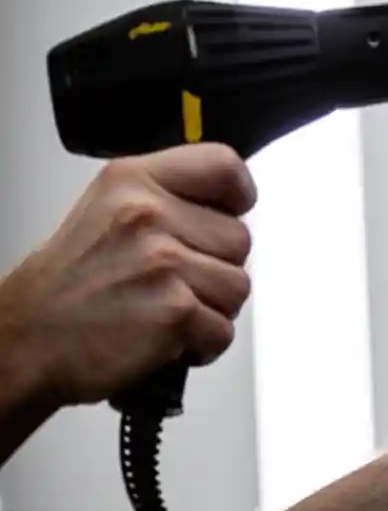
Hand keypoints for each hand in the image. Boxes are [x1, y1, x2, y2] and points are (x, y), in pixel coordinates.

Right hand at [0, 144, 255, 406]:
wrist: (25, 344)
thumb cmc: (66, 288)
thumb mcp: (105, 213)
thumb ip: (165, 199)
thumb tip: (227, 207)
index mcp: (131, 182)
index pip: (222, 165)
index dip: (237, 195)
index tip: (231, 211)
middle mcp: (146, 215)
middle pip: (239, 238)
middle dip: (215, 268)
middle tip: (171, 283)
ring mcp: (162, 262)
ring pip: (238, 286)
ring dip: (211, 309)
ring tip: (164, 310)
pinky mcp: (174, 310)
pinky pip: (224, 330)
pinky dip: (201, 345)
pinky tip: (164, 338)